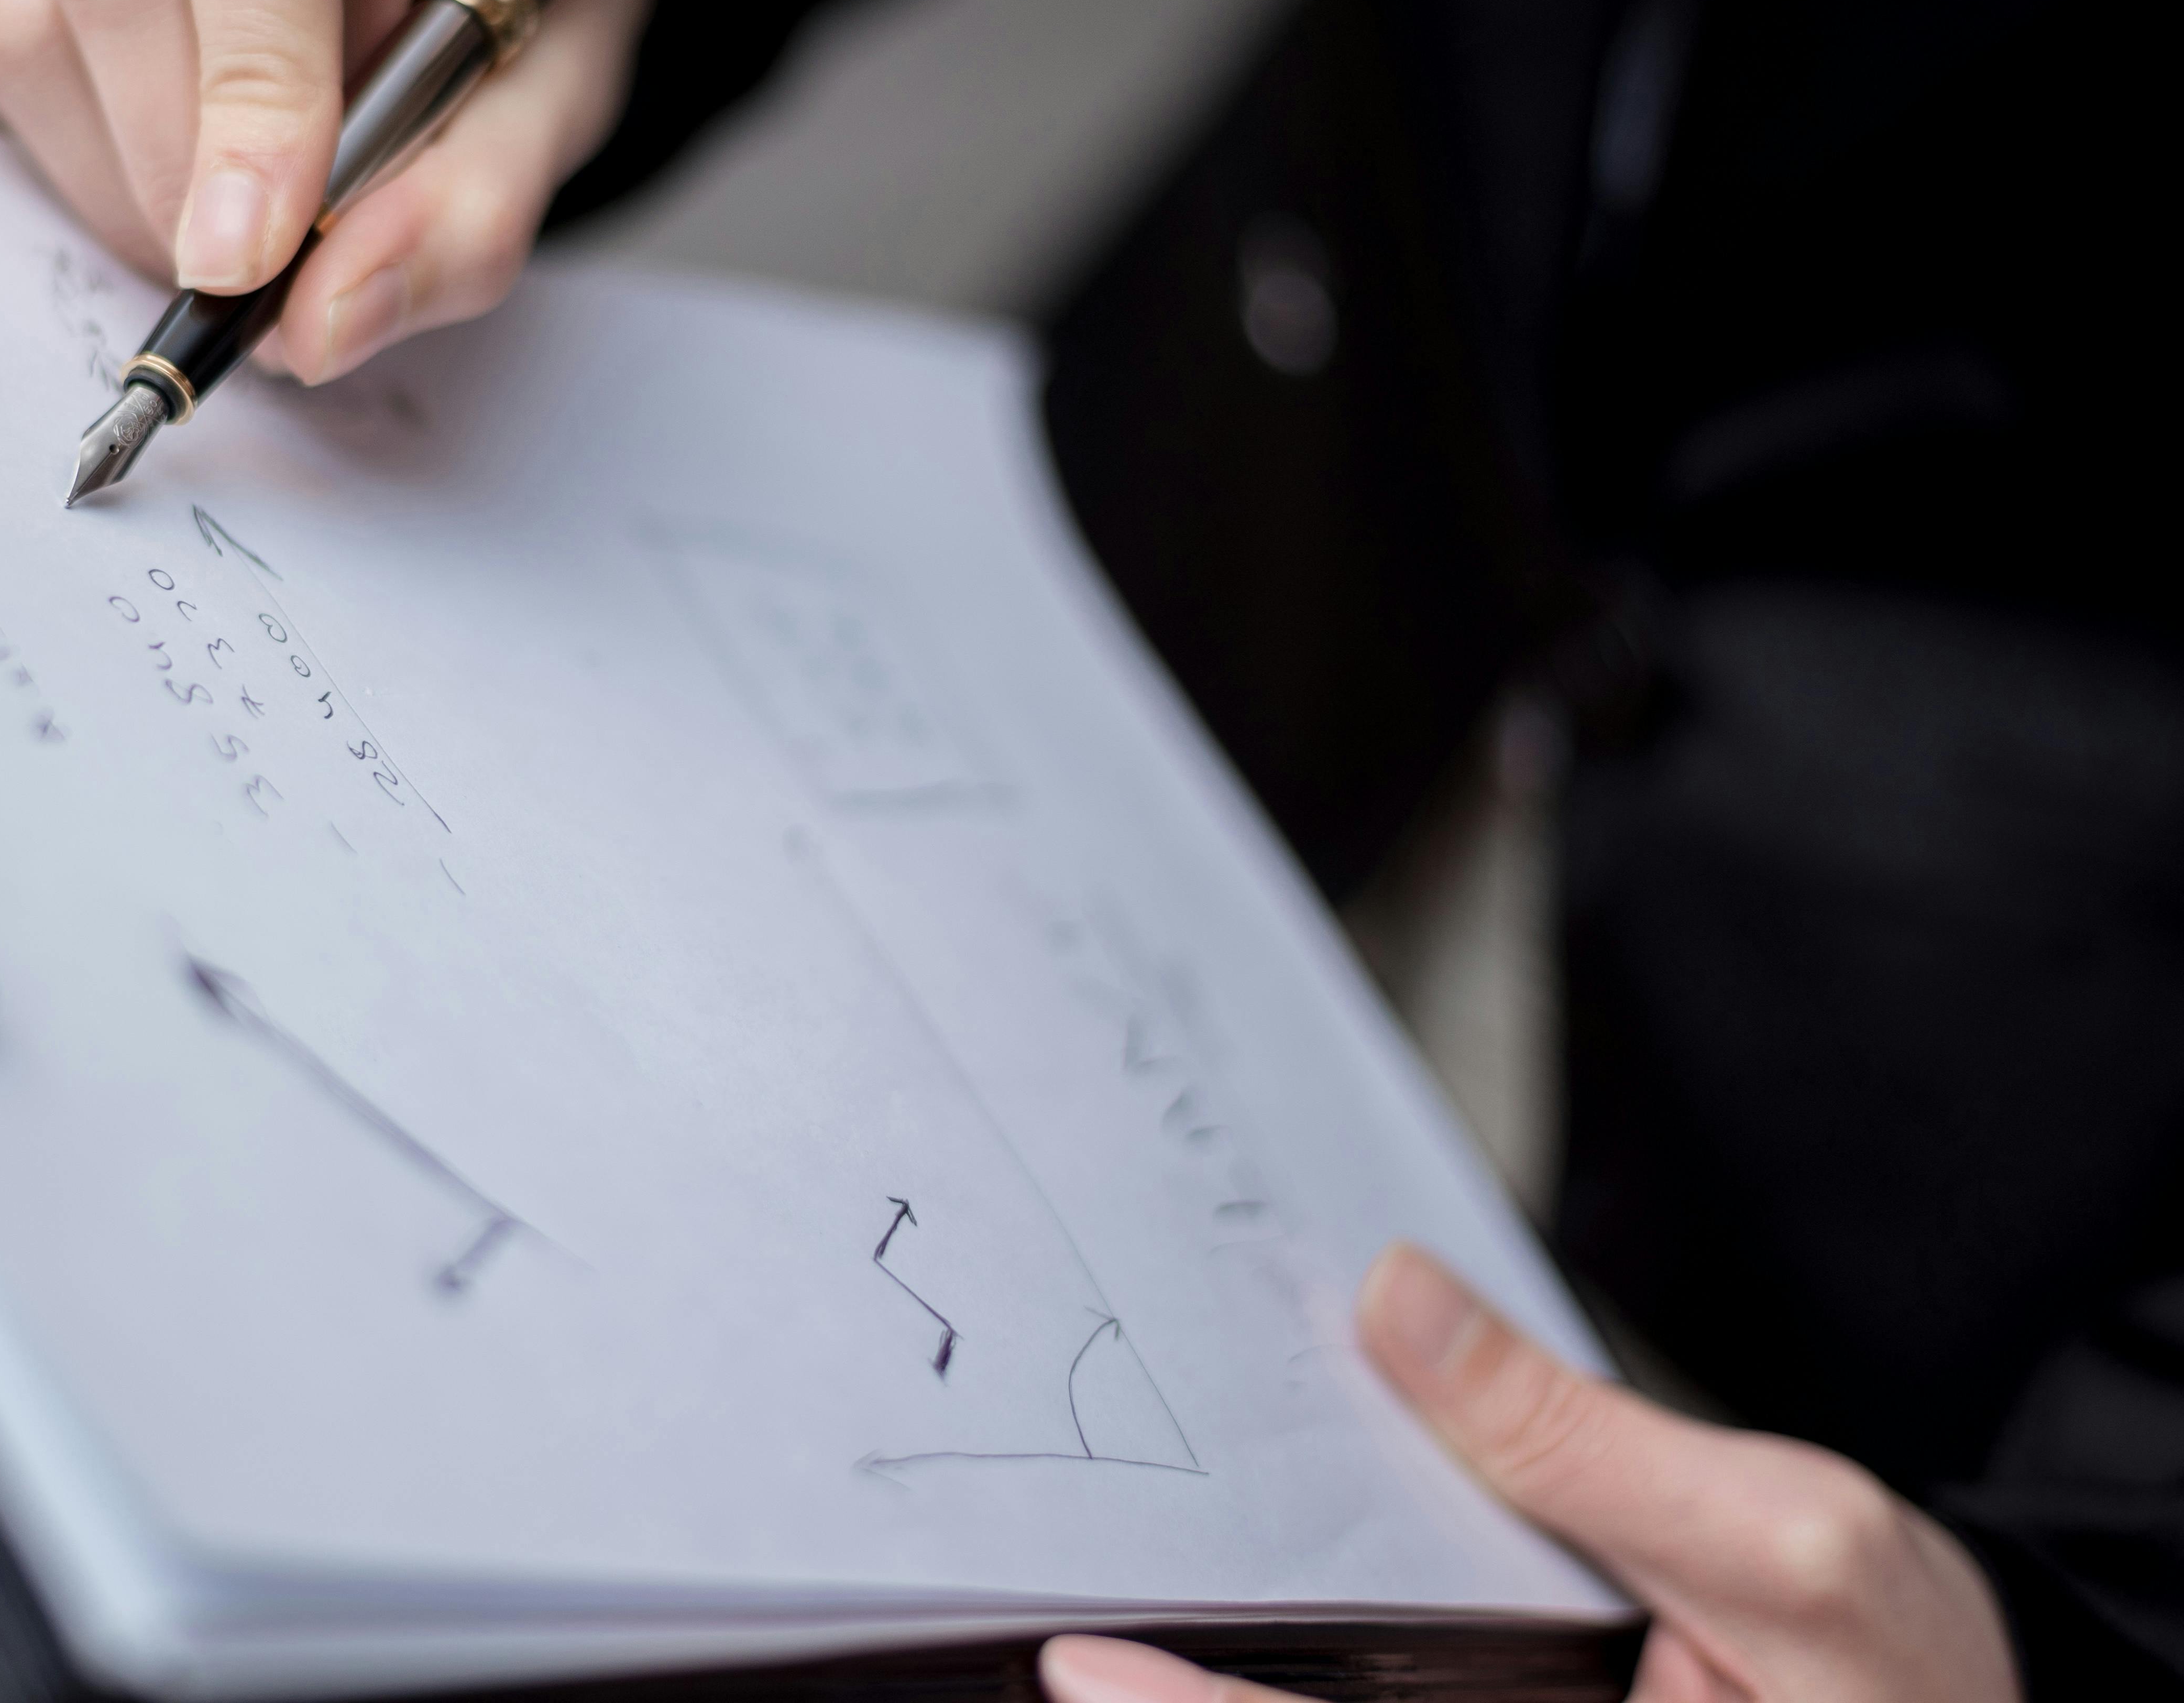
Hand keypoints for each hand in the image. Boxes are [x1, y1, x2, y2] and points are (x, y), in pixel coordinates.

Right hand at [0, 0, 650, 382]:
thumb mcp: (556, 73)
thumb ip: (473, 198)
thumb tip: (325, 316)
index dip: (246, 79)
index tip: (251, 252)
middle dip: (168, 162)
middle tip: (240, 270)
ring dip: (91, 167)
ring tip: (197, 205)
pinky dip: (0, 126)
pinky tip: (110, 124)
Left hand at [1038, 1244, 2019, 1702]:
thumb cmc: (1913, 1682)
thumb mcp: (1788, 1544)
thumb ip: (1576, 1441)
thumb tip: (1398, 1305)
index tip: (1076, 1663)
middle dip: (1186, 1674)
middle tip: (1056, 1606)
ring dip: (1222, 1659)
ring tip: (1119, 1575)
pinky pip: (1366, 1691)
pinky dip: (1296, 1639)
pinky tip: (1254, 1563)